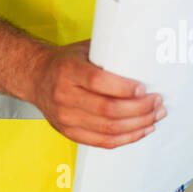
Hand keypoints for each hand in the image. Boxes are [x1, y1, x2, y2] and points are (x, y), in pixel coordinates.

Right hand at [32, 39, 164, 148]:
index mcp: (68, 70)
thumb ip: (107, 53)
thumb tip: (142, 54)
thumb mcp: (83, 50)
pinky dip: (126, 138)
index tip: (144, 88)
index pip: (98, 82)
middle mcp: (64, 95)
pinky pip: (103, 142)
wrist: (35, 77)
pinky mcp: (69, 132)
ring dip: (138, 125)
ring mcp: (65, 117)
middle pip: (108, 110)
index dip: (124, 88)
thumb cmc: (65, 62)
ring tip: (155, 116)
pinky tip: (141, 130)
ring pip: (109, 129)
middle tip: (157, 102)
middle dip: (140, 109)